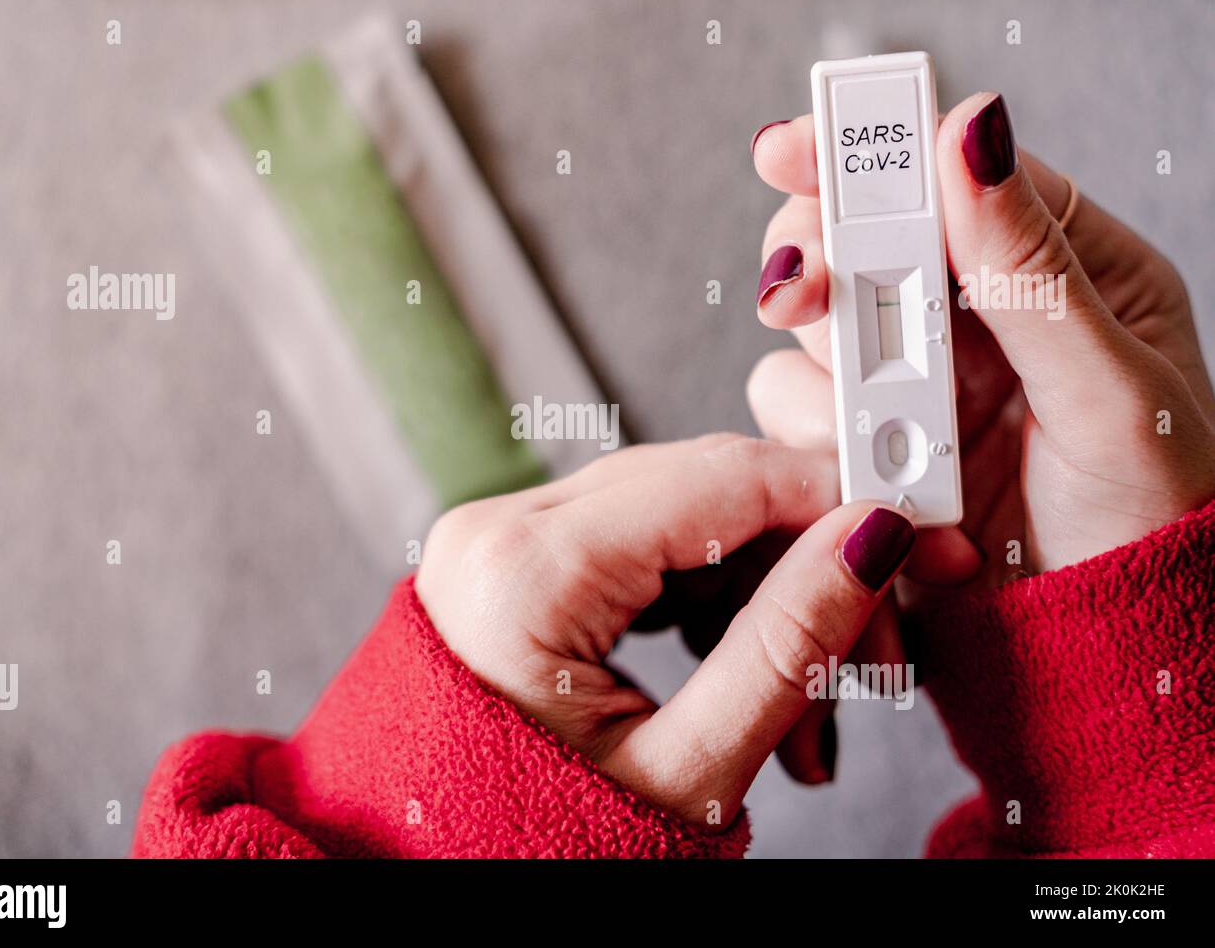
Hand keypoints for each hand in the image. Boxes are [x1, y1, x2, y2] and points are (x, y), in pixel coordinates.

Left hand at [416, 435, 916, 826]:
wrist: (444, 882)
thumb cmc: (533, 850)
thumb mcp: (683, 768)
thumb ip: (784, 645)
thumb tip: (870, 541)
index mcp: (524, 573)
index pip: (724, 478)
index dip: (837, 497)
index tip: (916, 532)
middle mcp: (499, 531)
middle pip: (707, 491)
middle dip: (806, 567)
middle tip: (877, 652)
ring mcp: (502, 543)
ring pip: (685, 519)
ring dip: (762, 599)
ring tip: (803, 713)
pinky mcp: (517, 565)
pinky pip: (642, 549)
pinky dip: (708, 605)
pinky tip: (741, 676)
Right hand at [748, 93, 1214, 583]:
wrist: (1104, 651)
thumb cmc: (1151, 526)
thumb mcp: (1110, 390)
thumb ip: (1031, 268)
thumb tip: (973, 132)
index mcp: (1060, 275)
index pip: (952, 182)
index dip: (869, 158)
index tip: (793, 151)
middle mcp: (976, 322)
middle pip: (860, 247)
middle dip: (822, 270)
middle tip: (801, 291)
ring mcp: (917, 386)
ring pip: (815, 337)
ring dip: (835, 385)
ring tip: (897, 444)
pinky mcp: (870, 449)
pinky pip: (799, 420)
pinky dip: (823, 452)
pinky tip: (888, 492)